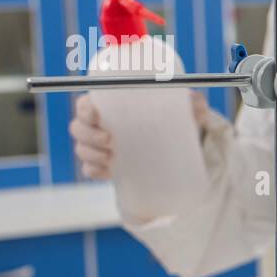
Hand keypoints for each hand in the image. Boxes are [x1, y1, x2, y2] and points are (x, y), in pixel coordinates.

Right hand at [70, 92, 209, 179]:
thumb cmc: (167, 119)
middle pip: (77, 127)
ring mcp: (98, 146)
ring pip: (81, 148)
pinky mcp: (103, 164)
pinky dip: (94, 171)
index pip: (85, 104)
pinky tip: (109, 172)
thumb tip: (198, 104)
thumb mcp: (181, 110)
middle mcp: (98, 124)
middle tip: (111, 141)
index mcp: (109, 106)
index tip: (96, 116)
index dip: (85, 110)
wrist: (170, 146)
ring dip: (92, 154)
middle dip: (89, 135)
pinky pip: (88, 169)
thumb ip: (190, 104)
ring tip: (113, 158)